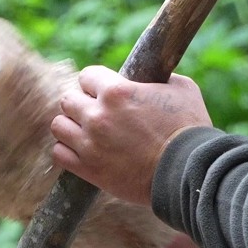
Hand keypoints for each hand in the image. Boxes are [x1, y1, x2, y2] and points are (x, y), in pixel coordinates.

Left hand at [50, 66, 210, 205]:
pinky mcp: (88, 169)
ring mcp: (89, 143)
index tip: (102, 91)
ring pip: (59, 126)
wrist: (186, 172)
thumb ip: (158, 79)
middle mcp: (97, 115)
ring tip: (84, 132)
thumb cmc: (189, 128)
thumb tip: (152, 78)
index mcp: (116, 91)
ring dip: (70, 126)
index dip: (95, 83)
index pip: (86, 76)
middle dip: (81, 103)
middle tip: (95, 113)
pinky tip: (81, 151)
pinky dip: (67, 151)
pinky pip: (59, 154)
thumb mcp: (181, 89)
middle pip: (68, 99)